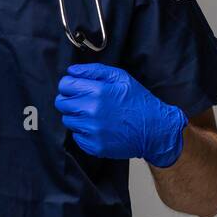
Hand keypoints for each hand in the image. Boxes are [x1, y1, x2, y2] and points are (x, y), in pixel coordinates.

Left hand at [54, 63, 187, 167]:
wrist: (155, 130)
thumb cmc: (139, 102)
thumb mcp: (121, 77)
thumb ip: (93, 71)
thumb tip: (71, 71)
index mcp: (97, 92)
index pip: (64, 85)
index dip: (69, 84)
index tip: (76, 87)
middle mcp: (91, 111)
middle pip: (61, 103)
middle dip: (70, 100)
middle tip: (85, 101)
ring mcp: (92, 131)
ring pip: (67, 120)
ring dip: (77, 116)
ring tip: (95, 115)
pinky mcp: (94, 146)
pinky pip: (76, 136)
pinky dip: (84, 132)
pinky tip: (99, 127)